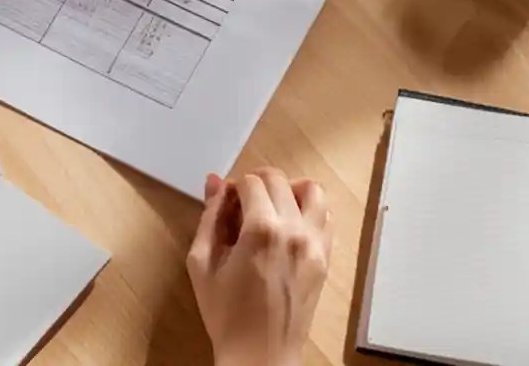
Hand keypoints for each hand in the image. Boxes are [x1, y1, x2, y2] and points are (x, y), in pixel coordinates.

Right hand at [187, 168, 332, 365]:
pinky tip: (289, 226)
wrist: (260, 355)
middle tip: (242, 205)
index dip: (233, 188)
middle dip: (257, 184)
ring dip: (290, 190)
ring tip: (271, 208)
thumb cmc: (225, 314)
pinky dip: (309, 211)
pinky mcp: (325, 259)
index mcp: (261, 229)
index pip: (250, 182)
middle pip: (279, 180)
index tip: (224, 205)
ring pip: (313, 191)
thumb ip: (210, 217)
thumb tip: (215, 182)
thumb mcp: (202, 264)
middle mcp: (294, 229)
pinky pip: (326, 218)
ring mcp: (315, 244)